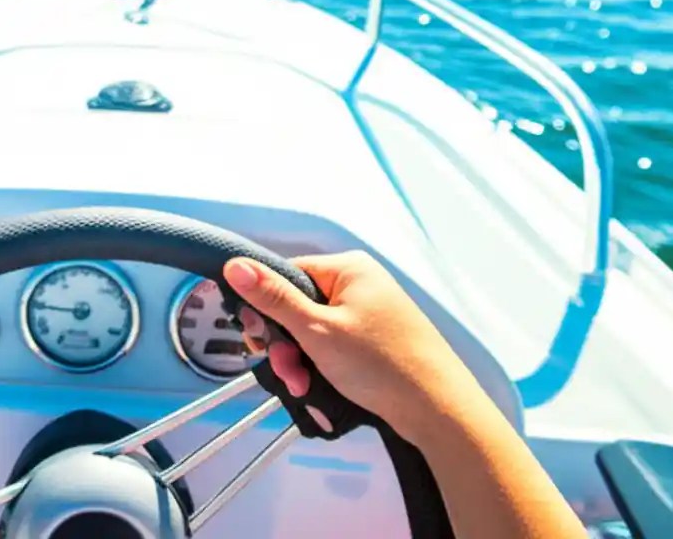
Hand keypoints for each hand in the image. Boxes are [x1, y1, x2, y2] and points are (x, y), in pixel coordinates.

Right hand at [223, 251, 488, 445]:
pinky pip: (330, 349)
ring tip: (305, 386)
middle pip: (296, 307)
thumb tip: (234, 264)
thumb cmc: (381, 364)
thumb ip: (273, 298)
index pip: (285, 275)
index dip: (265, 307)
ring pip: (311, 333)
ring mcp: (367, 314)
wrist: (438, 409)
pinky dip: (320, 368)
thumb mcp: (317, 330)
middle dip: (285, 344)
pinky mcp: (372, 342)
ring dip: (300, 362)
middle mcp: (358, 285)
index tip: (257, 338)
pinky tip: (319, 388)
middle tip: (287, 370)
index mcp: (348, 269)